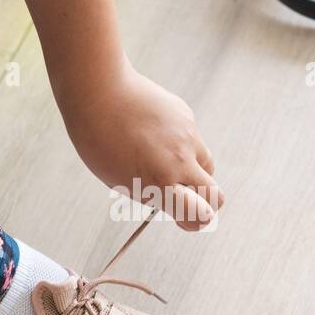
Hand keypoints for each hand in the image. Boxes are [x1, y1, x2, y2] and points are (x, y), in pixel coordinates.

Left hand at [57, 65, 223, 231]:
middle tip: (185, 197)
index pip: (200, 215)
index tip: (187, 219)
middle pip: (215, 196)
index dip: (196, 221)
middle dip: (205, 202)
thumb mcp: (122, 181)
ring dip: (194, 171)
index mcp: (159, 182)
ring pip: (207, 165)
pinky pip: (193, 139)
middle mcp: (179, 161)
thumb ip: (154, 194)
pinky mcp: (187, 116)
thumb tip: (177, 203)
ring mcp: (187, 137)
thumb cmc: (100, 141)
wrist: (98, 93)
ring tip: (164, 160)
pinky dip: (182, 144)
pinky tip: (157, 135)